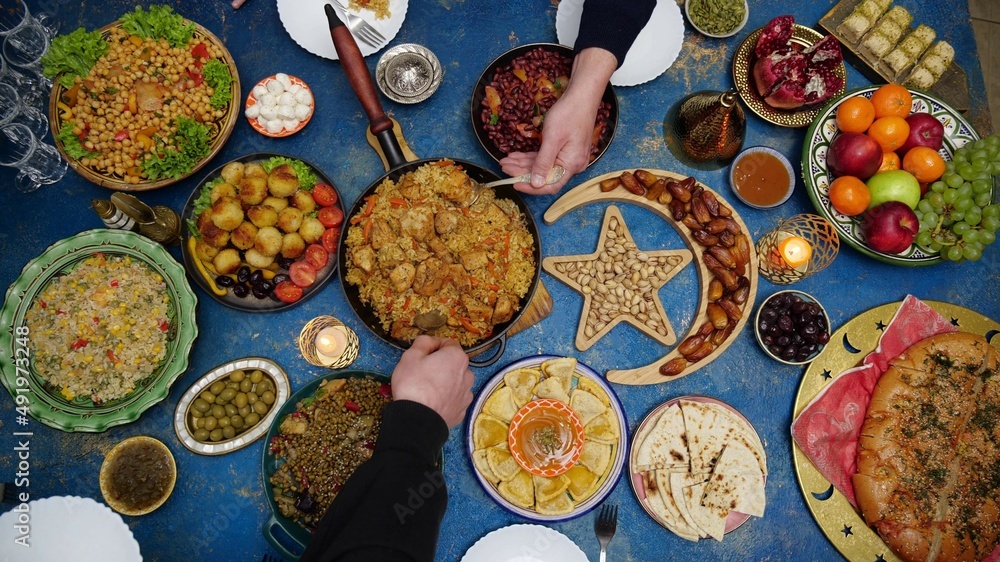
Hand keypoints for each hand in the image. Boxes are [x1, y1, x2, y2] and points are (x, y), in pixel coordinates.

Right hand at [391, 336, 473, 427]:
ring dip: (444, 381)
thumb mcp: (411, 355)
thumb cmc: (414, 385)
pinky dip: (445, 398)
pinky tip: (432, 402)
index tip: (422, 353)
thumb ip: (423, 342)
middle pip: (453, 363)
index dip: (433, 346)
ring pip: (455, 381)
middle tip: (421, 372)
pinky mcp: (461, 411)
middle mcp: (467, 374)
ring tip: (426, 389)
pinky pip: (454, 398)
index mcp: (457, 357)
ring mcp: (466, 394)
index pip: (448, 343)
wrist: (418, 420)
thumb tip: (429, 341)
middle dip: (440, 364)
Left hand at [498, 47, 617, 195]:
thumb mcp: (552, 139)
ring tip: (506, 161)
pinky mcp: (565, 150)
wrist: (581, 96)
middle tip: (504, 167)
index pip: (551, 185)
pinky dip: (531, 157)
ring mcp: (569, 157)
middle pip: (544, 175)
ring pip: (543, 166)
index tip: (514, 184)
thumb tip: (536, 184)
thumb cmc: (569, 114)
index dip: (531, 188)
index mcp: (572, 165)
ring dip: (524, 164)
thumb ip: (543, 163)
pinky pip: (546, 157)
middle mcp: (572, 164)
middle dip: (522, 172)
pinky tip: (516, 156)